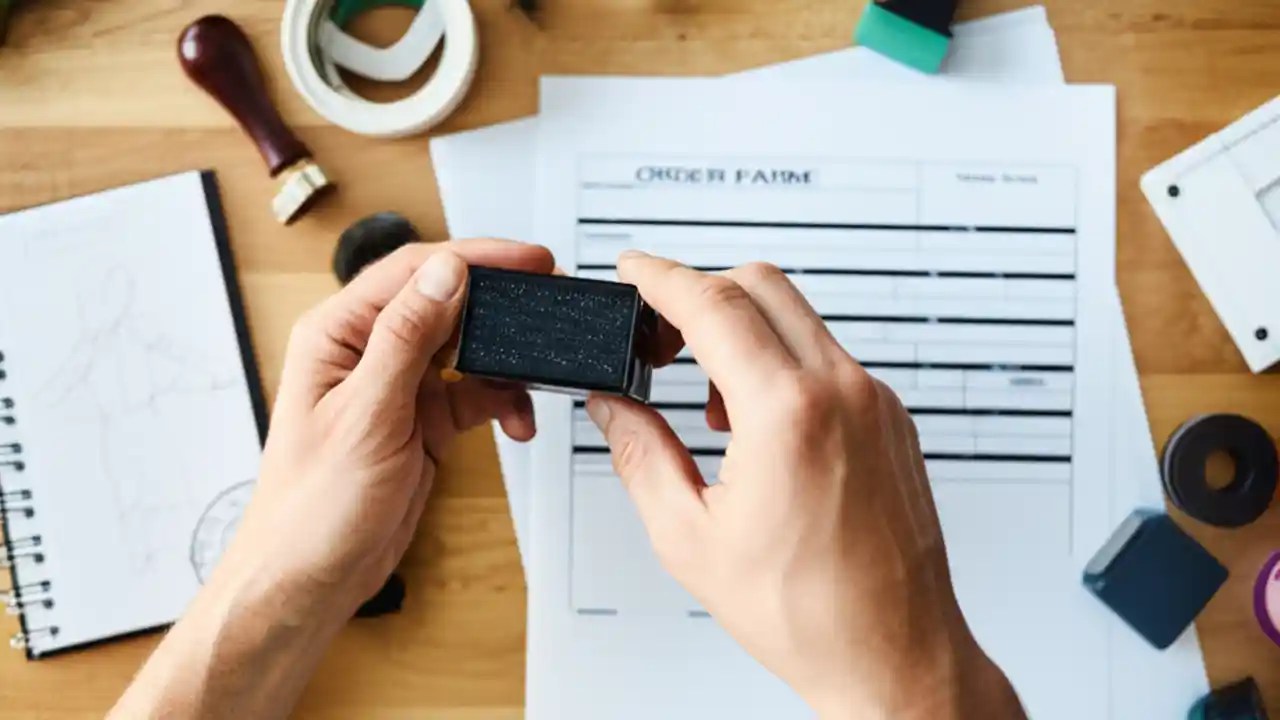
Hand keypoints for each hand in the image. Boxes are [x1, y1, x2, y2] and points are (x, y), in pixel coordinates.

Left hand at [226, 239, 550, 621]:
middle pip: (446, 302)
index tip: (527, 260)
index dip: (475, 258)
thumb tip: (445, 272)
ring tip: (535, 378)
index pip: (413, 271)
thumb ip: (406, 338)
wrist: (312, 577)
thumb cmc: (312, 506)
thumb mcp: (367, 414)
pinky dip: (502, 401)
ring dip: (505, 363)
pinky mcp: (421, 419)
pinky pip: (474, 393)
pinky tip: (516, 421)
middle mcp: (367, 351)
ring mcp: (397, 385)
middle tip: (546, 305)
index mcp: (337, 334)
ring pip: (467, 348)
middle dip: (499, 306)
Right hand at [585, 252, 1022, 718]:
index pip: (713, 304)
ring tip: (708, 399)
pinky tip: (756, 420)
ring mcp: (875, 403)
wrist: (893, 654)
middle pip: (762, 285)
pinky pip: (829, 356)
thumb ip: (641, 455)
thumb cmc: (808, 613)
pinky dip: (783, 361)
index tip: (633, 270)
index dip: (660, 278)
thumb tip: (612, 406)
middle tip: (660, 331)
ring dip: (743, 328)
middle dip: (700, 291)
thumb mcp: (690, 538)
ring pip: (800, 316)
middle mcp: (843, 393)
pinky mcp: (891, 420)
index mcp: (788, 415)